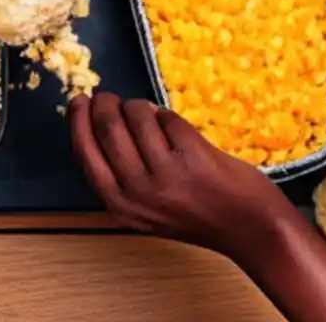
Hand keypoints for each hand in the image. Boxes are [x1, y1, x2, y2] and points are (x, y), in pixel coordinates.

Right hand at [70, 93, 295, 260]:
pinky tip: (176, 129)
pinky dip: (168, 117)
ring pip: (137, 117)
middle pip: (107, 129)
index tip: (79, 101)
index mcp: (119, 204)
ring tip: (150, 115)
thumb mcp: (144, 207)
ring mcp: (164, 173)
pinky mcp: (190, 156)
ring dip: (140, 107)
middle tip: (109, 97)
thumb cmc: (194, 215)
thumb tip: (98, 120)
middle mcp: (136, 191)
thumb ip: (119, 175)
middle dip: (105, 104)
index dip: (79, 121)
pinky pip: (167, 119)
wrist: (247, 227)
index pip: (85, 153)